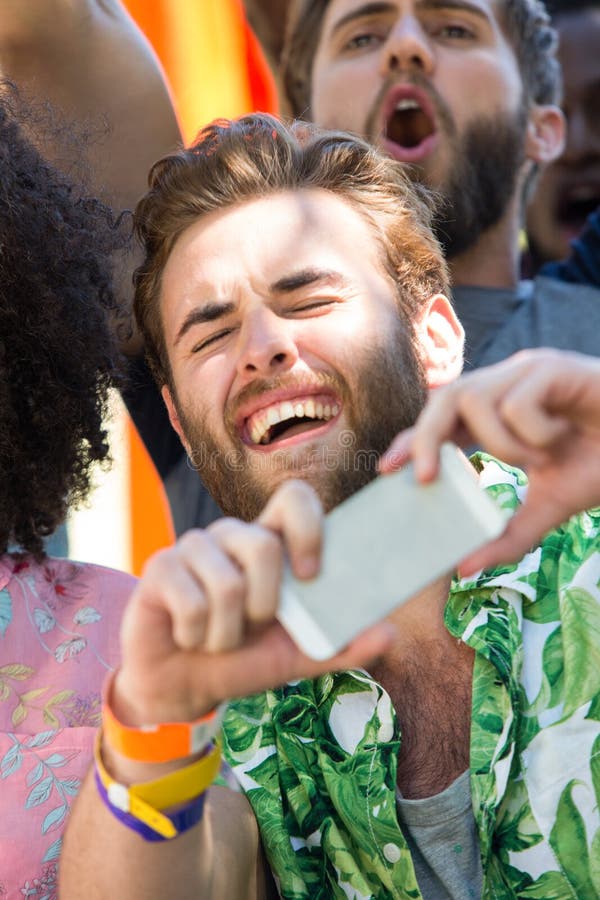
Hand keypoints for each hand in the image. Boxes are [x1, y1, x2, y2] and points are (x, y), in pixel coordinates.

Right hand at [114, 480, 393, 726]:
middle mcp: (231, 536)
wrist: (182, 688)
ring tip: (218, 640)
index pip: (294, 498)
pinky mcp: (159, 567)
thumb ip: (340, 645)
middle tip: (253, 626)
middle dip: (264, 602)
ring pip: (228, 583)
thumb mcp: (295, 657)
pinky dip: (198, 636)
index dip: (309, 526)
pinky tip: (189, 636)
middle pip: (262, 542)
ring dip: (227, 633)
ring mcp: (192, 547)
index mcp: (268, 544)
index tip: (312, 575)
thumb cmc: (241, 660)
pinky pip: (193, 602)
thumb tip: (389, 633)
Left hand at [380, 349, 599, 573]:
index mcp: (496, 411)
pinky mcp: (553, 367)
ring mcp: (527, 371)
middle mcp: (505, 384)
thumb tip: (464, 570)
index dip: (412, 440)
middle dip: (426, 438)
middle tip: (426, 479)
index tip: (386, 470)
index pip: (441, 420)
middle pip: (444, 398)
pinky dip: (534, 434)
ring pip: (478, 402)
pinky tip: (559, 440)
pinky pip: (518, 403)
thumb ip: (509, 535)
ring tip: (538, 460)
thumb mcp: (549, 507)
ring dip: (502, 445)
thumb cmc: (598, 464)